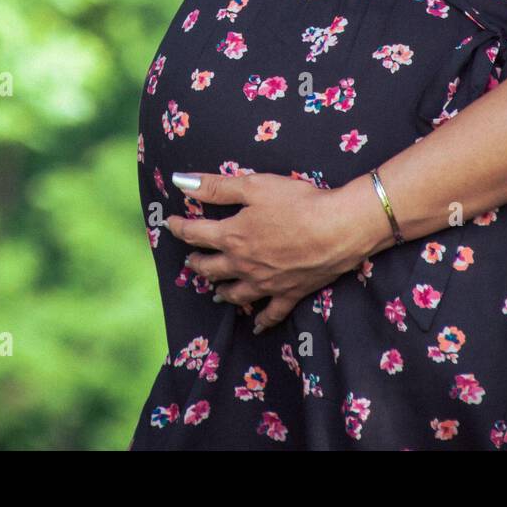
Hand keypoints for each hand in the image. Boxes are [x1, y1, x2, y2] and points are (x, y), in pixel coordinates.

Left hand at [165, 171, 372, 335]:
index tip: (170, 223)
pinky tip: (256, 325)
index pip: (196, 233)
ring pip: (235, 294)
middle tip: (190, 259)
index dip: (180, 227)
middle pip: (211, 267)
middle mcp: (243, 264)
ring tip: (214, 290)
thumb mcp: (254, 186)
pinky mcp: (289, 294)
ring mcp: (266, 283)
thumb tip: (180, 182)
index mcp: (232, 236)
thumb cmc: (296, 202)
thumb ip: (216, 187)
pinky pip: (271, 313)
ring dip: (221, 291)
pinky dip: (261, 320)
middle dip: (197, 262)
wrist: (336, 230)